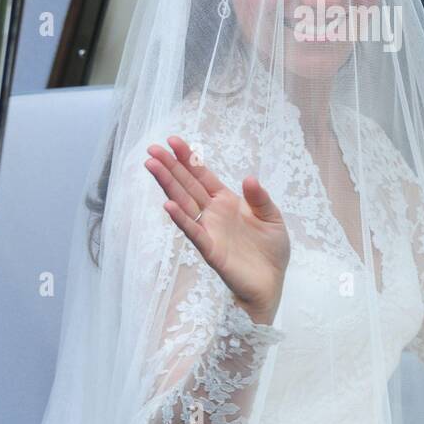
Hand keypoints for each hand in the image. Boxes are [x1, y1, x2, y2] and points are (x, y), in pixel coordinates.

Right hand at [145, 136, 289, 324]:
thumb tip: (248, 178)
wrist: (272, 283)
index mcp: (227, 202)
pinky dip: (181, 220)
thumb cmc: (271, 250)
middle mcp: (213, 213)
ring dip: (168, 186)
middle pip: (187, 185)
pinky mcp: (211, 251)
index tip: (173, 140)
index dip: (188, 158)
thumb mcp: (272, 217)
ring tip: (152, 167)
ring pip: (184, 204)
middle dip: (170, 167)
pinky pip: (194, 232)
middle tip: (151, 149)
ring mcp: (209, 231)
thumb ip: (260, 198)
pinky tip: (168, 206)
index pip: (202, 176)